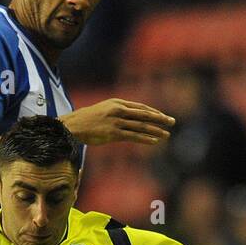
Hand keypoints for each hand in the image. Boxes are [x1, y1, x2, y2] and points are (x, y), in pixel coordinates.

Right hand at [60, 98, 174, 145]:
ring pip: (141, 126)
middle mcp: (119, 110)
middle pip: (144, 114)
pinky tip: (154, 141)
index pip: (140, 107)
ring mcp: (117, 122)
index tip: (163, 116)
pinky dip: (145, 138)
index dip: (153, 112)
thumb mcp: (104, 110)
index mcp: (117, 103)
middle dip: (160, 118)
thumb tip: (129, 119)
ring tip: (167, 134)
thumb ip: (118, 113)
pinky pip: (133, 136)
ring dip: (156, 130)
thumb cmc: (87, 120)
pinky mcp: (113, 133)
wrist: (73, 126)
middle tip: (172, 122)